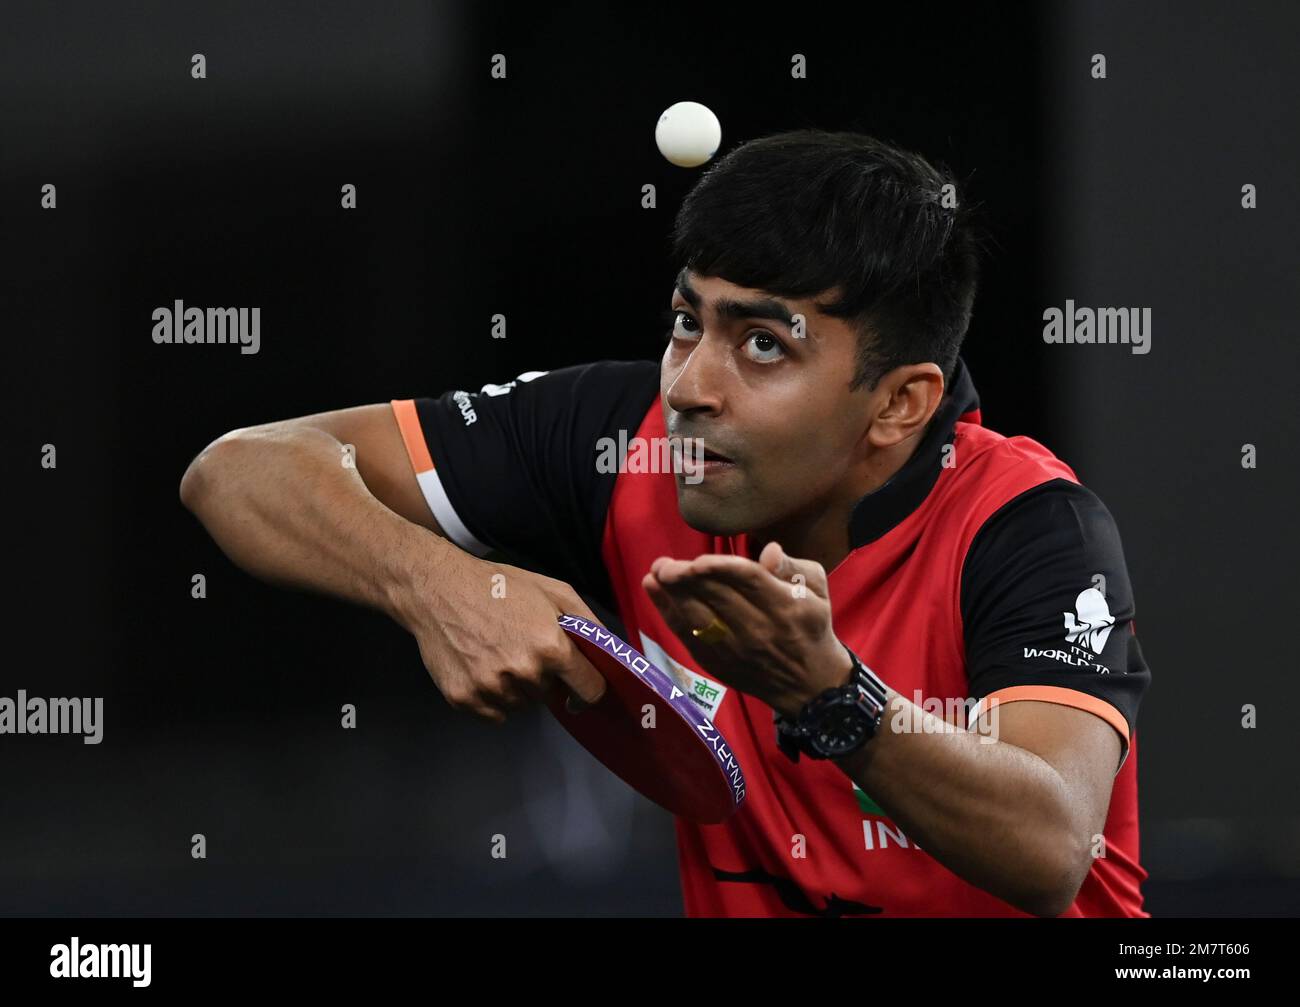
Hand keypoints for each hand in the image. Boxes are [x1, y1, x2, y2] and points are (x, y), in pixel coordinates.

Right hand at [392, 543, 607, 723]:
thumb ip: (589, 623)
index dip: (589, 686)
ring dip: (518, 689)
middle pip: (551, 696)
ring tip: (500, 654)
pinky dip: (493, 698)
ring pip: (522, 706)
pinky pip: (494, 713)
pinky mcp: (464, 699)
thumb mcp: (554, 592)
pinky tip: (482, 666)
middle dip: (545, 678)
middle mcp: (523, 672)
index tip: (581, 683)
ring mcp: (491, 689)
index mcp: (550, 646)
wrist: (438, 588)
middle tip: (524, 648)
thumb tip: (612, 652)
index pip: (589, 690)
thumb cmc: (499, 587)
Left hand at [641, 541, 851, 716]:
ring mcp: (736, 650)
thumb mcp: (816, 589)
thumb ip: (792, 567)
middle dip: (686, 579)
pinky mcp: (718, 663)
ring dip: (671, 595)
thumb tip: (769, 550)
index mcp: (786, 607)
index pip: (750, 582)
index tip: (698, 560)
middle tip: (665, 564)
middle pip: (717, 599)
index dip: (721, 569)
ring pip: (698, 618)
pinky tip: (653, 590)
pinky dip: (667, 612)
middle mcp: (760, 630)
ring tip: (656, 572)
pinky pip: (688, 635)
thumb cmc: (810, 625)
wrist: (808, 683)